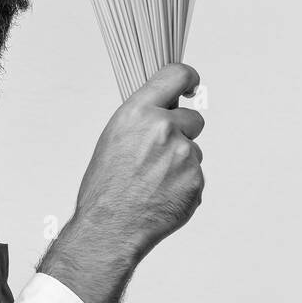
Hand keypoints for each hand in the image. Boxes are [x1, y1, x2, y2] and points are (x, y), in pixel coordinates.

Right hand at [72, 62, 205, 262]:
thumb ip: (143, 120)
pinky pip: (195, 176)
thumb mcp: (114, 139)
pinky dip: (183, 185)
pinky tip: (160, 196)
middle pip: (194, 118)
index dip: (188, 78)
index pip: (176, 75)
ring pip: (193, 151)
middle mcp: (164, 128)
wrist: (110, 227)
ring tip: (152, 183)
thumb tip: (165, 111)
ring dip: (180, 163)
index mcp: (138, 113)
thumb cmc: (105, 187)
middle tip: (158, 156)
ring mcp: (184, 154)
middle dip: (183, 133)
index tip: (192, 85)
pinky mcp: (196, 179)